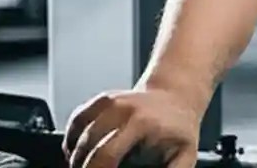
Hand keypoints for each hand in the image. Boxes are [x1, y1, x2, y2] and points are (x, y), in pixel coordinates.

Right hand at [62, 87, 202, 167]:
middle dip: (85, 167)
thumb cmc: (179, 130)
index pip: (107, 155)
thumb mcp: (184, 156)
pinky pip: (75, 122)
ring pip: (78, 136)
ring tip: (88, 167)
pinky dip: (72, 141)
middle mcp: (123, 109)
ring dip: (77, 158)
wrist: (177, 96)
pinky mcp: (101, 100)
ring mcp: (110, 102)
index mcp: (143, 123)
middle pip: (88, 147)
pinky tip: (79, 155)